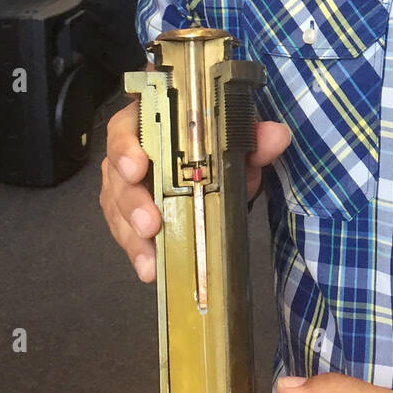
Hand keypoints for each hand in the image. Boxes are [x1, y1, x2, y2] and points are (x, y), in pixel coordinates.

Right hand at [99, 91, 291, 282]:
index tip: (137, 168)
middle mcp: (131, 153)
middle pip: (116, 176)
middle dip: (132, 202)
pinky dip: (139, 251)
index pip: (125, 128)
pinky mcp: (128, 216)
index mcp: (151, 123)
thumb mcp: (236, 140)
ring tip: (151, 258)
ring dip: (133, 235)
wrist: (216, 166)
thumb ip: (255, 137)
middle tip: (150, 224)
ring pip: (117, 209)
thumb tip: (275, 136)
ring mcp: (126, 186)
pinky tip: (150, 269)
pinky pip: (126, 233)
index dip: (126, 148)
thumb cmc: (216, 145)